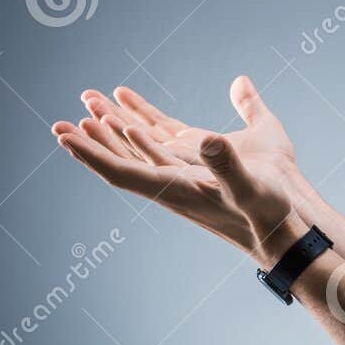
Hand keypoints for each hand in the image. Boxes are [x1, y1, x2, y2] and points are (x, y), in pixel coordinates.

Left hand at [52, 76, 306, 262]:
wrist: (286, 234)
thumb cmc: (269, 216)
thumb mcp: (249, 187)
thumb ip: (227, 164)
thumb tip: (208, 139)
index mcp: (176, 191)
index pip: (122, 172)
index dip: (92, 154)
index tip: (64, 137)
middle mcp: (171, 188)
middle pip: (119, 162)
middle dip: (90, 142)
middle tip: (58, 123)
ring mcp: (183, 183)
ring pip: (136, 155)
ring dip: (110, 133)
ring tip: (89, 109)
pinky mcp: (197, 176)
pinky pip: (159, 152)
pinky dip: (140, 133)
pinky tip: (133, 121)